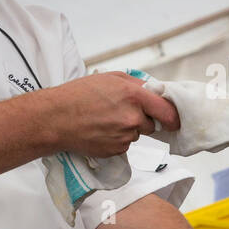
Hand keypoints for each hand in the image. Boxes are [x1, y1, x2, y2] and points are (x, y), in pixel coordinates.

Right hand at [40, 72, 180, 156]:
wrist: (55, 118)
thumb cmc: (78, 95)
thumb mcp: (110, 78)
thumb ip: (137, 84)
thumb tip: (154, 91)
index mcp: (134, 96)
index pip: (167, 111)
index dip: (172, 116)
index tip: (173, 119)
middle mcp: (133, 118)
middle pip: (151, 124)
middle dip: (142, 119)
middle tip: (120, 112)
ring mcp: (124, 136)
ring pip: (136, 134)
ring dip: (127, 129)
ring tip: (105, 120)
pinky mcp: (115, 150)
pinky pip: (124, 145)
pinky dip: (116, 139)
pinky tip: (100, 130)